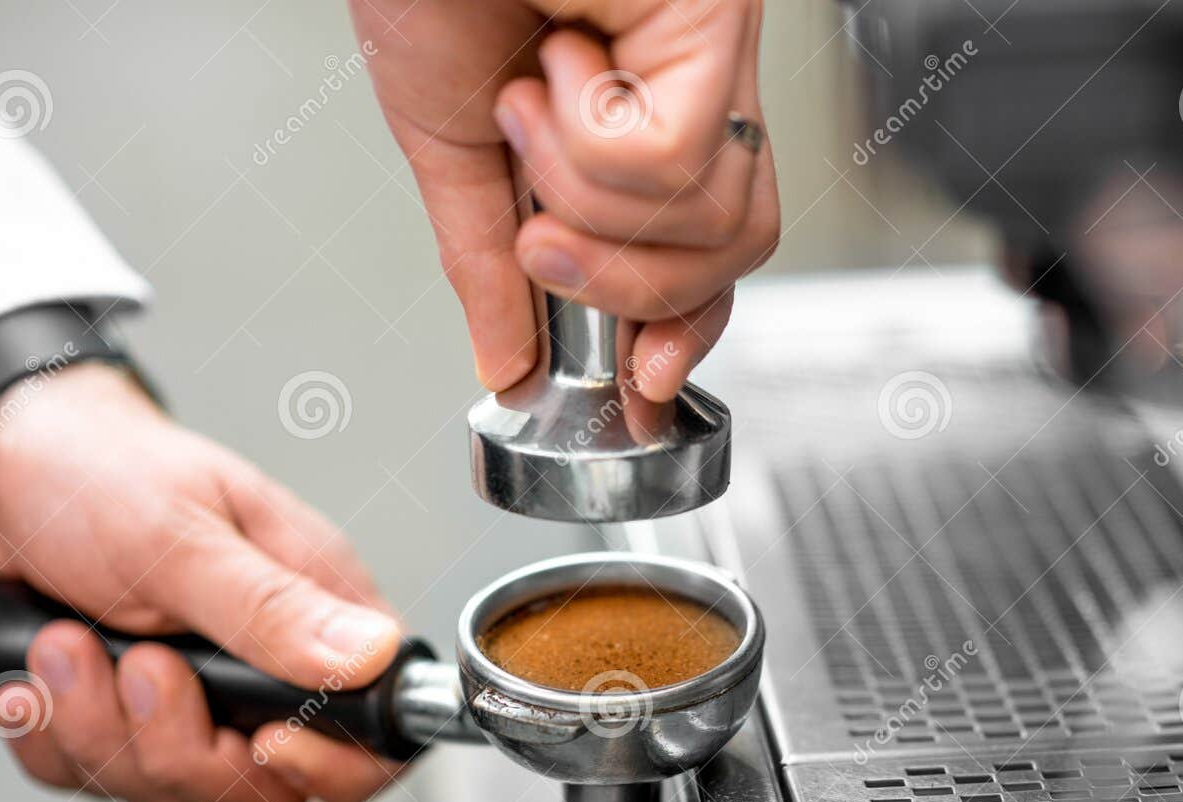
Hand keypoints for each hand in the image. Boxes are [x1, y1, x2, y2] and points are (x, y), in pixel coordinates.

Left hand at [0, 364, 406, 801]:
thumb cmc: (98, 470)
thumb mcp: (182, 534)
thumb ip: (272, 608)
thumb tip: (372, 655)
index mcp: (315, 611)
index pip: (374, 733)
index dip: (332, 765)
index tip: (264, 740)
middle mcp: (267, 666)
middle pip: (268, 791)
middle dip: (182, 748)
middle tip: (141, 667)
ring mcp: (197, 702)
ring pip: (176, 792)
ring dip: (99, 732)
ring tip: (63, 645)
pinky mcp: (128, 720)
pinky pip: (100, 783)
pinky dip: (53, 740)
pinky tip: (35, 677)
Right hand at [349, 0, 778, 400]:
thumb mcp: (452, 149)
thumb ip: (487, 263)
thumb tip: (505, 363)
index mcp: (645, 126)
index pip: (707, 258)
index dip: (682, 326)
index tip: (643, 385)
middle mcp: (699, 94)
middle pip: (730, 255)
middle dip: (624, 284)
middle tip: (539, 238)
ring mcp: (720, 57)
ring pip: (707, 220)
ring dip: (586, 196)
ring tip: (531, 110)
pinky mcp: (722, 20)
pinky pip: (672, 159)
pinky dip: (586, 135)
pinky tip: (558, 62)